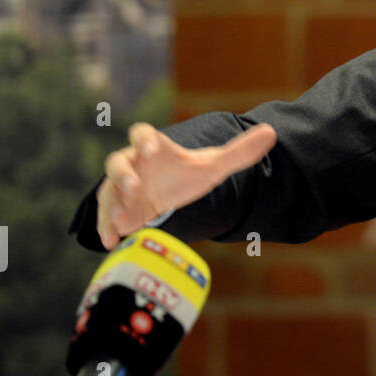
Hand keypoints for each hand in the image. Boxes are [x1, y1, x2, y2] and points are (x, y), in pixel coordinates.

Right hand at [97, 121, 276, 249]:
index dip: (144, 139)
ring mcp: (119, 187)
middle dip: (122, 174)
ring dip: (111, 204)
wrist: (168, 193)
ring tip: (120, 220)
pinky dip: (105, 228)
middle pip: (117, 162)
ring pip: (107, 191)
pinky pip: (105, 216)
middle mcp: (132, 164)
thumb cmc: (186, 175)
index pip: (142, 134)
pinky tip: (111, 242)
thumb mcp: (214, 166)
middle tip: (133, 187)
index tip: (150, 147)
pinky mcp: (115, 209)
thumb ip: (240, 152)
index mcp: (153, 147)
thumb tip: (271, 132)